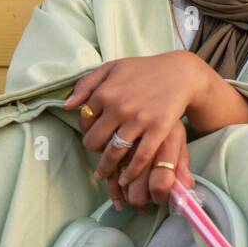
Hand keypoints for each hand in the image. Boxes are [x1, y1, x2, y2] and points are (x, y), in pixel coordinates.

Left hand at [63, 52, 205, 194]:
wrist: (180, 73)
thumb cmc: (144, 70)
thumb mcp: (112, 68)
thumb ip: (86, 83)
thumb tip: (67, 106)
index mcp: (105, 92)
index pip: (84, 122)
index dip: (86, 131)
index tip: (94, 135)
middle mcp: (119, 107)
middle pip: (94, 141)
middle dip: (94, 150)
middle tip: (100, 153)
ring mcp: (139, 119)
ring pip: (114, 153)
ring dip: (106, 168)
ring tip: (104, 174)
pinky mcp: (158, 129)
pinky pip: (140, 157)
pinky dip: (131, 172)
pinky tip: (125, 178)